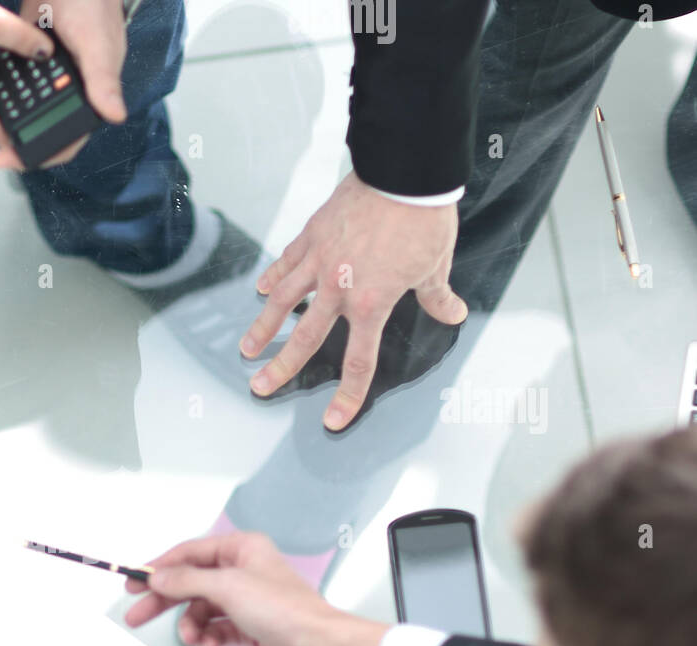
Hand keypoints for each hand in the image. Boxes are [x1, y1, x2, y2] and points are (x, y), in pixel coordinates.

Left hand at [0, 0, 127, 170]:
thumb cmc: (92, 0)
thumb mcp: (98, 41)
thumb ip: (103, 79)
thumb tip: (115, 116)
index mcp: (87, 97)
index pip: (63, 140)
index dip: (35, 155)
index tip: (5, 158)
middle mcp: (64, 93)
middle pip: (28, 128)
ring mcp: (41, 77)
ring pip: (10, 108)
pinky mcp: (22, 59)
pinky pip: (1, 82)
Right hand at [123, 531, 385, 645]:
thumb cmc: (286, 611)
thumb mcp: (227, 588)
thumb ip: (187, 580)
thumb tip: (159, 576)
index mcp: (241, 549)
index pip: (189, 553)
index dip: (159, 568)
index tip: (135, 582)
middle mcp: (244, 571)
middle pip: (190, 583)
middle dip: (165, 602)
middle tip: (137, 615)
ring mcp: (247, 600)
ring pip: (201, 611)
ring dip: (192, 627)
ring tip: (194, 639)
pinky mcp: (250, 626)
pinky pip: (216, 630)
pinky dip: (210, 640)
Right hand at [240, 172, 468, 430]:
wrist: (405, 172)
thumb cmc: (422, 217)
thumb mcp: (435, 263)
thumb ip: (436, 295)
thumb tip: (451, 313)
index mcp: (372, 302)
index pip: (359, 361)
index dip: (347, 396)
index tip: (332, 419)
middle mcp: (339, 288)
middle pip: (306, 340)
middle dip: (282, 368)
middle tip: (260, 389)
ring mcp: (320, 261)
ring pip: (283, 303)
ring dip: (263, 328)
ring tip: (247, 348)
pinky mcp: (312, 236)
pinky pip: (287, 262)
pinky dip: (274, 277)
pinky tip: (261, 290)